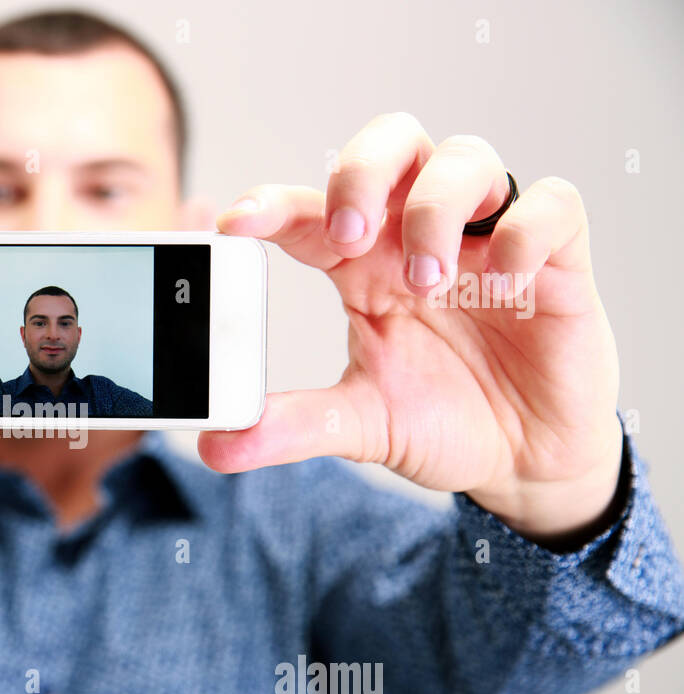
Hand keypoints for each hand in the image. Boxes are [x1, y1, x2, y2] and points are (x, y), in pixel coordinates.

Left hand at [201, 112, 623, 543]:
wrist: (524, 464)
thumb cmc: (442, 424)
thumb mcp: (361, 428)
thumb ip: (294, 428)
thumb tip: (218, 445)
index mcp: (365, 267)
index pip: (312, 210)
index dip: (273, 203)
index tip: (236, 224)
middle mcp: (421, 237)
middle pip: (391, 144)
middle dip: (361, 172)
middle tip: (349, 235)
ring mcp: (490, 240)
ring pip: (466, 158)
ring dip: (437, 208)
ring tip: (429, 281)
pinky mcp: (559, 260)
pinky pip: (553, 204)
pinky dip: (526, 231)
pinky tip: (506, 283)